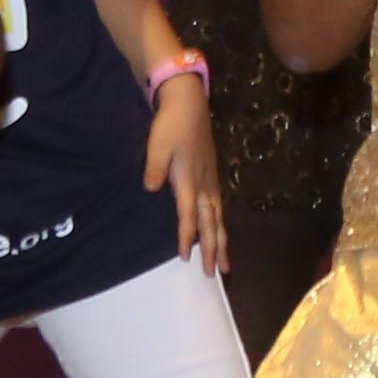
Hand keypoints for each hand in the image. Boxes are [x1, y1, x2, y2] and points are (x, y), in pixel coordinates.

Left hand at [144, 72, 223, 274]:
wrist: (189, 103)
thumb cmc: (170, 125)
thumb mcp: (156, 146)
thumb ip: (154, 169)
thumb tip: (152, 189)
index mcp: (189, 181)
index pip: (188, 216)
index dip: (187, 238)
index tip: (186, 258)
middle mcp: (203, 185)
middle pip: (212, 223)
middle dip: (215, 249)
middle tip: (217, 273)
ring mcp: (210, 179)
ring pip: (218, 216)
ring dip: (222, 240)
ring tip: (226, 260)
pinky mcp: (211, 174)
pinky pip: (218, 206)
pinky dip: (220, 223)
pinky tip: (219, 229)